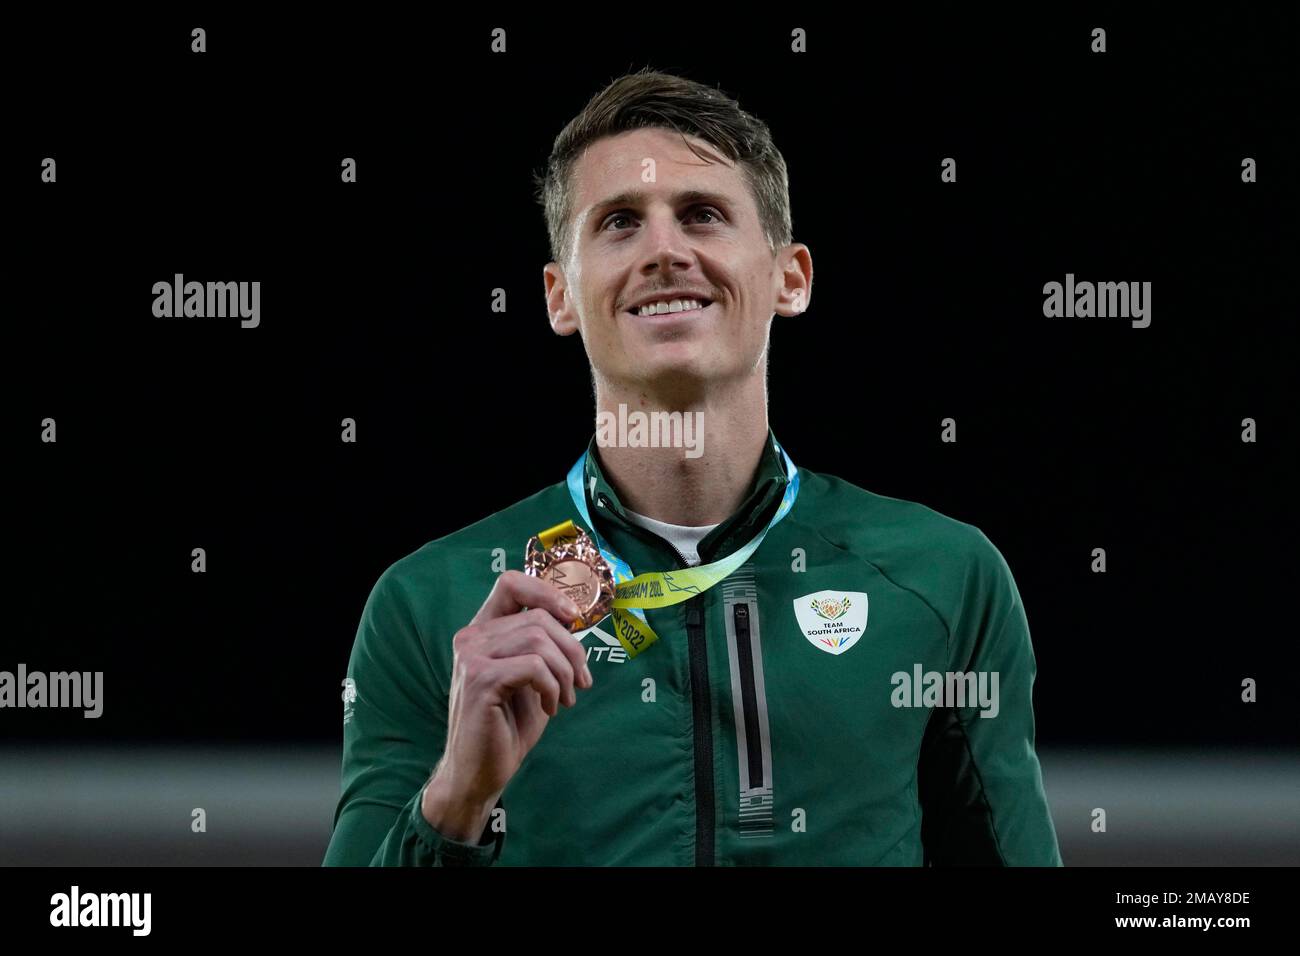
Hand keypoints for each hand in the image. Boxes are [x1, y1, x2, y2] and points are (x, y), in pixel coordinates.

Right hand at [420, 570, 593, 840]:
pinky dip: (552, 686)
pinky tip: (551, 708)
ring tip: (565, 698)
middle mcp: (470, 637)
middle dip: (572, 649)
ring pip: (539, 639)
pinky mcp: (480, 680)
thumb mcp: (531, 676)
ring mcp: (471, 657)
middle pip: (538, 616)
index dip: (546, 592)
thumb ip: (543, 645)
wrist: (480, 772)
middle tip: (581, 681)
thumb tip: (574, 620)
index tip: (573, 617)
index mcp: (482, 630)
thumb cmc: (507, 724)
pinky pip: (534, 666)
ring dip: (565, 671)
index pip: (511, 583)